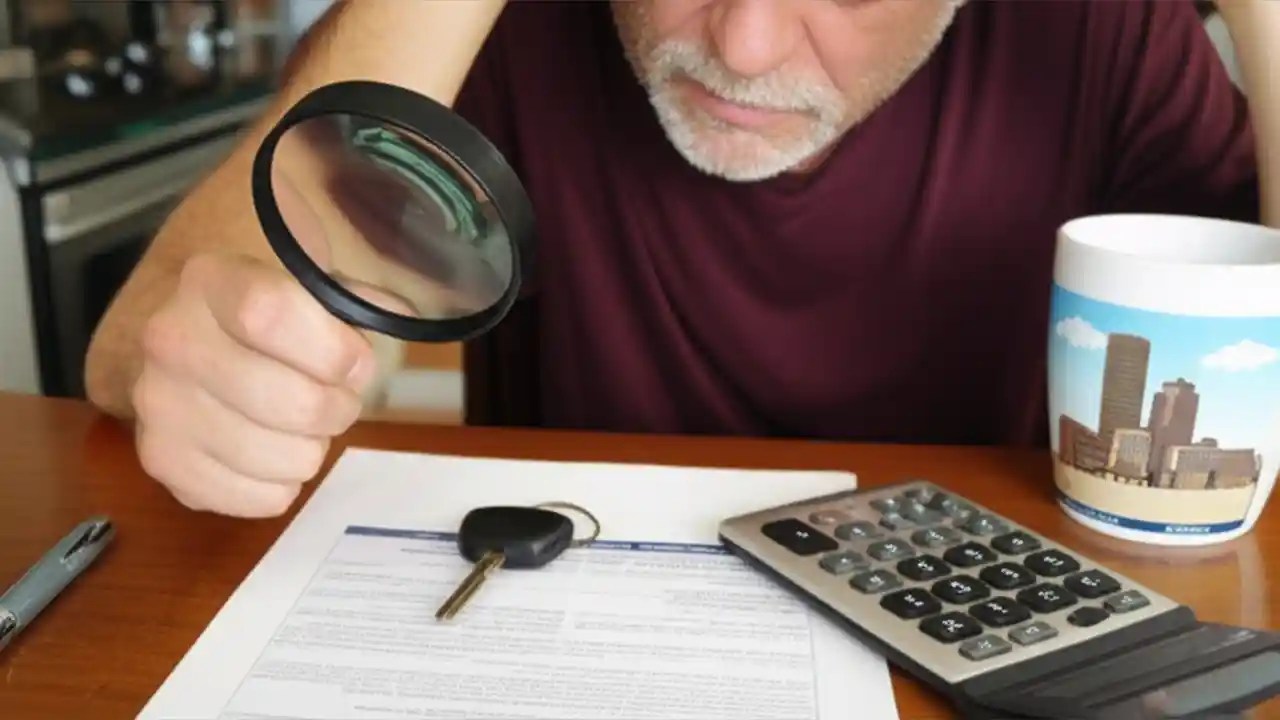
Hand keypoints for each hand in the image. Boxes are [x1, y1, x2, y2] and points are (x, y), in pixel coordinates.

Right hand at [131, 252, 375, 516]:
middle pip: (290, 402)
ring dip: (311, 449)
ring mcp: (157, 405)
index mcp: (212, 280)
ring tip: (301, 425)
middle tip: (338, 399)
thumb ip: (353, 298)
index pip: (271, 314)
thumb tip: (395, 314)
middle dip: (338, 408)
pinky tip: (273, 452)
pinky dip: (283, 484)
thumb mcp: (307, 280)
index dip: (334, 349)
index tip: (355, 364)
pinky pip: (257, 499)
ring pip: (280, 459)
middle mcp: (171, 341)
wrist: (189, 336)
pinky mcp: (162, 462)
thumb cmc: (268, 311)